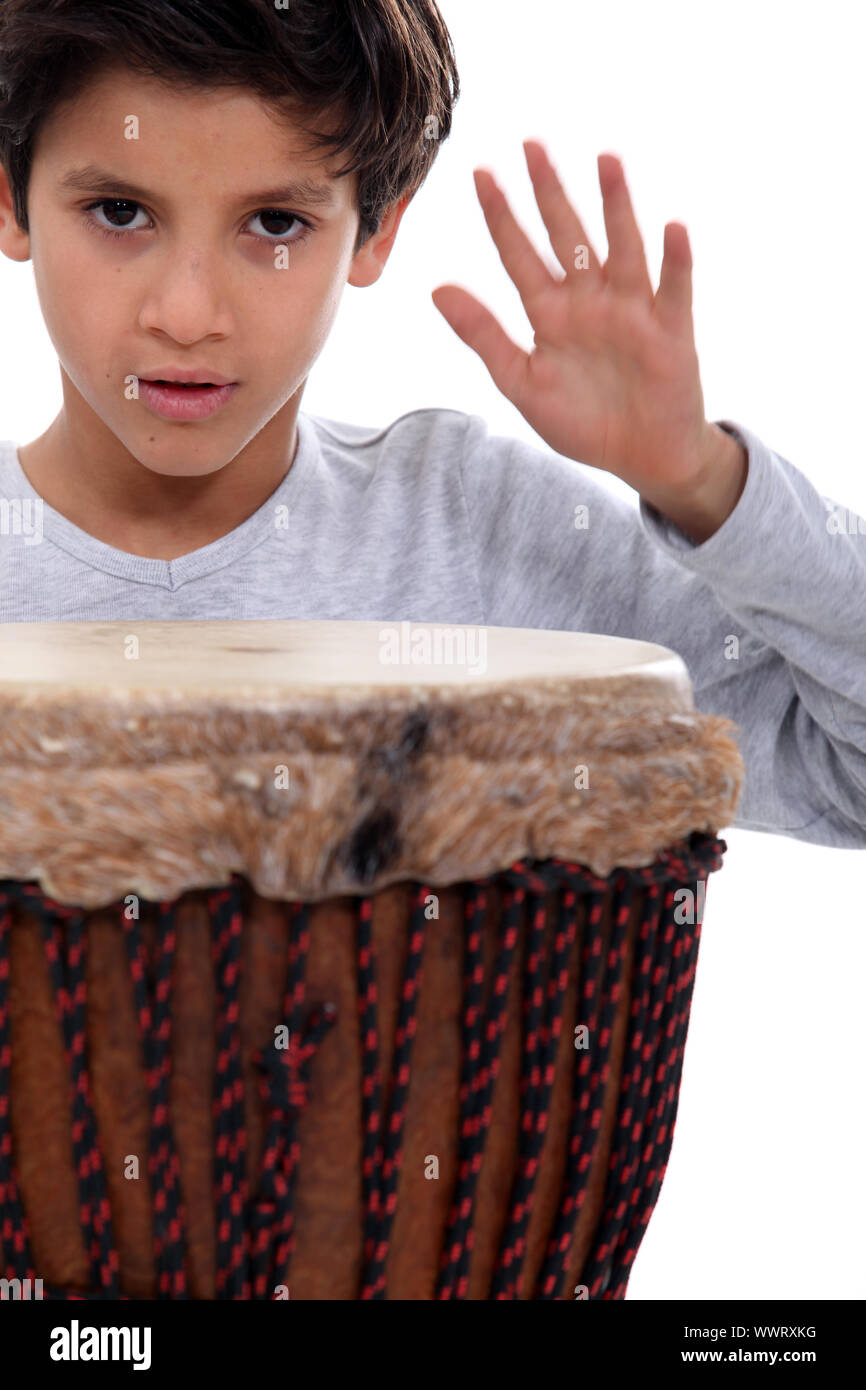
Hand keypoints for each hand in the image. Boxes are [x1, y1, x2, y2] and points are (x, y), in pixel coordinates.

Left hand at [432, 141, 729, 510]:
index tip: (480, 174)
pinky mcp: (670, 331)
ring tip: (606, 160)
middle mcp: (590, 300)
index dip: (500, 217)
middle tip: (532, 146)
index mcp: (550, 313)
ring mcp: (631, 310)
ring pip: (621, 247)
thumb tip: (437, 289)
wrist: (641, 456)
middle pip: (567, 236)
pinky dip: (674, 260)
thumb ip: (484, 336)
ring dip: (615, 206)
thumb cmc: (582, 421)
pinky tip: (672, 228)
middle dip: (550, 192)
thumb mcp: (522, 382)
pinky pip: (674, 289)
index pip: (520, 255)